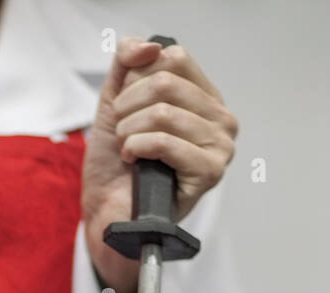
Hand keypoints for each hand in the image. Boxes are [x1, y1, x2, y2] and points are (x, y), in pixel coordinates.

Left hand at [81, 37, 238, 292]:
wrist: (109, 209)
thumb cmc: (118, 162)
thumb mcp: (116, 102)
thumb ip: (127, 63)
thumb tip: (148, 45)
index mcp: (205, 97)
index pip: (175, 58)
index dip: (136, 79)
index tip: (124, 106)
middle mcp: (221, 119)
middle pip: (166, 83)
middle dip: (128, 108)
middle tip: (122, 132)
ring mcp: (221, 147)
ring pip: (164, 112)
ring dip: (130, 131)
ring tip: (127, 149)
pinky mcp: (211, 172)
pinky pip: (166, 142)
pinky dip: (138, 148)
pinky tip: (133, 161)